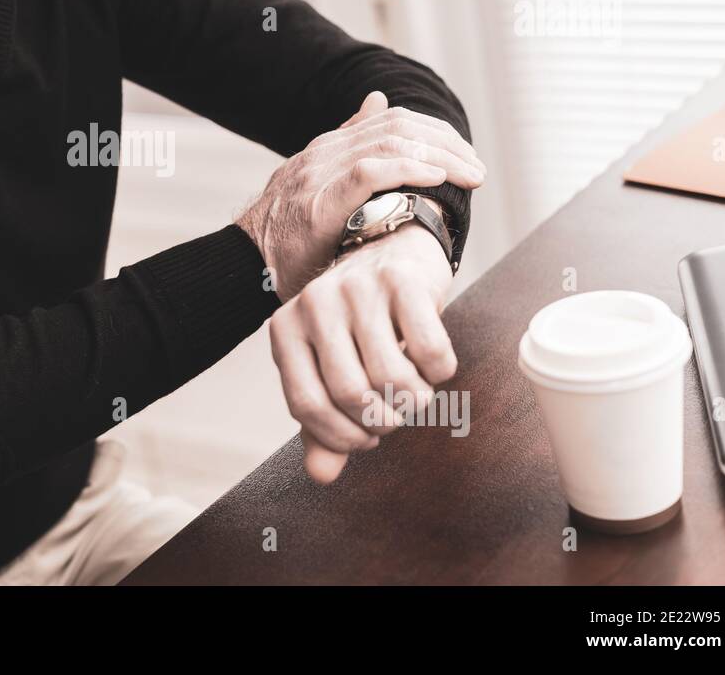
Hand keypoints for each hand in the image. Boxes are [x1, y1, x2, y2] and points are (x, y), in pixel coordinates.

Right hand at [236, 91, 484, 301]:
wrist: (244, 264)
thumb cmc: (285, 236)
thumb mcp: (317, 182)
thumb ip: (349, 146)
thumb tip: (378, 101)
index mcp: (326, 147)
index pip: (392, 120)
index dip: (435, 133)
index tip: (465, 156)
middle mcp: (324, 153)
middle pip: (398, 127)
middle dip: (446, 144)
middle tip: (476, 169)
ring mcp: (320, 174)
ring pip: (391, 144)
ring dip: (440, 158)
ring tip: (469, 176)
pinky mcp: (320, 202)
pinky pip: (372, 172)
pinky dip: (410, 171)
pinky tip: (437, 180)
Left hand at [268, 220, 456, 483]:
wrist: (392, 249)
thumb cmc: (358, 322)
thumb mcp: (330, 366)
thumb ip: (323, 422)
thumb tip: (322, 475)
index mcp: (285, 328)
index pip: (306, 406)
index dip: (341, 436)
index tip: (365, 437)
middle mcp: (314, 304)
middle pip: (351, 394)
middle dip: (382, 420)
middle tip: (395, 414)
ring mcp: (358, 289)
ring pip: (392, 377)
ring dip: (414, 400)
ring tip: (415, 391)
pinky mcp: (403, 280)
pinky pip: (430, 352)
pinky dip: (439, 372)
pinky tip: (432, 365)